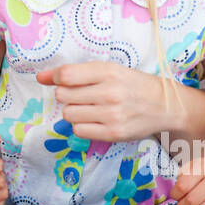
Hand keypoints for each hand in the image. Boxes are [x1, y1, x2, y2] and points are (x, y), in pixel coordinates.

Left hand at [37, 61, 177, 141]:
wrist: (165, 105)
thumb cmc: (132, 84)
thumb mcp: (108, 70)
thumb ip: (74, 72)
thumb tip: (40, 77)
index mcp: (108, 71)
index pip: (66, 75)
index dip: (55, 78)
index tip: (59, 80)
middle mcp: (110, 92)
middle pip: (63, 95)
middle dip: (66, 95)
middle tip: (81, 95)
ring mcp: (112, 115)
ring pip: (68, 114)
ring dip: (73, 111)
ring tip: (89, 108)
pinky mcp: (114, 133)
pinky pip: (79, 131)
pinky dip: (82, 126)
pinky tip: (95, 120)